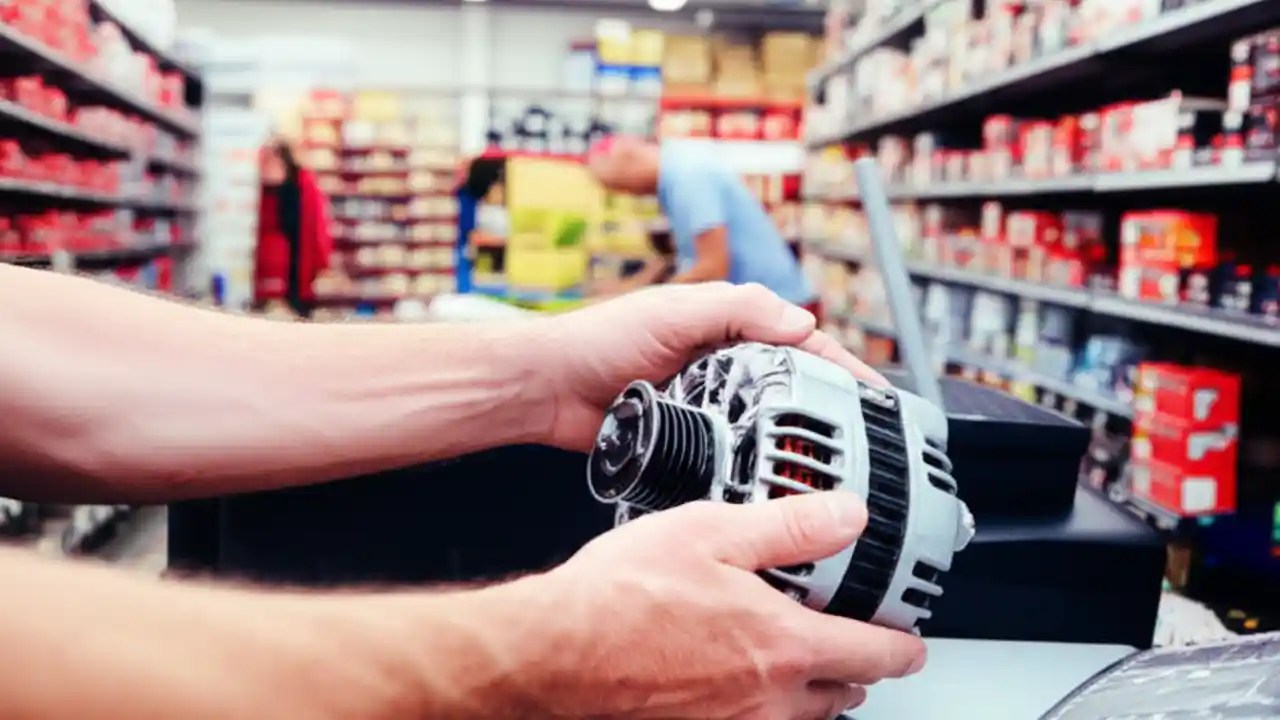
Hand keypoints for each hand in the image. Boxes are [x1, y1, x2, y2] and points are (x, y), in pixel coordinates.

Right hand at [507, 492, 926, 718]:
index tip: (909, 639)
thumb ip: (789, 527)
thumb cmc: (619, 598)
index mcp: (782, 646)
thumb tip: (846, 516)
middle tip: (845, 638)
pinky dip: (760, 707)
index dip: (902, 645)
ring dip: (809, 693)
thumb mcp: (709, 533)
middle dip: (854, 668)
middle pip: (844, 695)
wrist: (555, 653)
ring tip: (788, 658)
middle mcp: (767, 700)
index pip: (875, 655)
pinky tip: (732, 678)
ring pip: (799, 719)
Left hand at [532, 282, 886, 450]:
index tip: (874, 397)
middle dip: (826, 413)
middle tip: (862, 443)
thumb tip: (799, 323)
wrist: (545, 389)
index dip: (839, 369)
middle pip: (789, 389)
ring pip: (762, 428)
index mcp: (723, 328)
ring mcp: (702, 407)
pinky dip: (750, 468)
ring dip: (791, 445)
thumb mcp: (674, 311)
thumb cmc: (598, 339)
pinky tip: (768, 487)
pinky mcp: (683, 443)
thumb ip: (737, 310)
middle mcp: (718, 368)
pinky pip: (727, 456)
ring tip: (826, 472)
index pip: (798, 344)